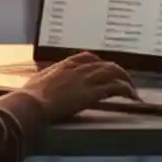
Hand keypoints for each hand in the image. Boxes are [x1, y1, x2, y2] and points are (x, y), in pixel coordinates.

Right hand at [20, 52, 139, 121]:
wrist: (30, 104)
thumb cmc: (27, 98)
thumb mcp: (36, 83)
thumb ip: (43, 83)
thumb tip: (38, 88)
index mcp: (64, 65)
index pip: (87, 57)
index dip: (98, 63)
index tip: (102, 70)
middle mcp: (78, 69)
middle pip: (105, 64)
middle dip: (117, 72)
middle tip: (122, 83)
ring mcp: (86, 80)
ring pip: (115, 73)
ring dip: (126, 81)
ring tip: (132, 91)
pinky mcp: (92, 93)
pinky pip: (116, 88)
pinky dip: (127, 91)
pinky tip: (133, 98)